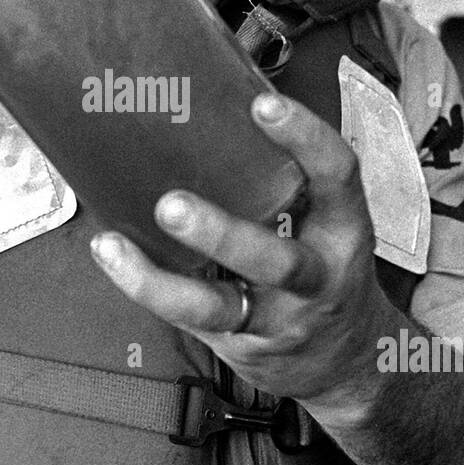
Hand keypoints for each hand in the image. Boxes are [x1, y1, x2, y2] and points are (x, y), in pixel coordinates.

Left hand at [89, 91, 398, 408]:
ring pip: (220, 305)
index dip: (306, 139)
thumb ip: (287, 179)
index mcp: (342, 229)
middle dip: (221, 234)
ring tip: (118, 245)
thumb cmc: (325, 272)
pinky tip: (114, 257)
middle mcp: (316, 278)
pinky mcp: (240, 341)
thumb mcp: (327, 222)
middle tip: (171, 203)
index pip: (338, 177)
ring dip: (163, 280)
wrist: (350, 363)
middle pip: (276, 261)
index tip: (265, 105)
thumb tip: (222, 101)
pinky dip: (147, 287)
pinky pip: (190, 318)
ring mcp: (277, 318)